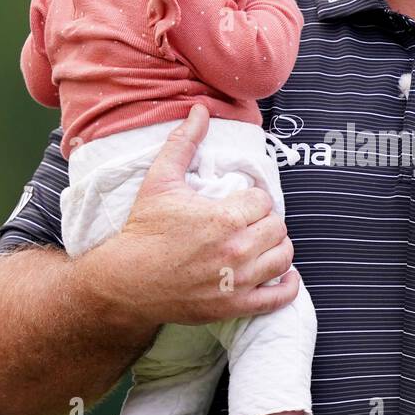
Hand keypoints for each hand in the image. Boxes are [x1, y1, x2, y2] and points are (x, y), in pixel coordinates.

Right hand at [80, 104, 298, 329]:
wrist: (125, 281)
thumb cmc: (143, 230)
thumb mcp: (160, 181)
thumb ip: (184, 143)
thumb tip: (200, 108)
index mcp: (224, 217)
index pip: (264, 199)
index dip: (254, 198)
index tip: (242, 202)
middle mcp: (237, 249)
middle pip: (278, 227)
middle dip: (266, 220)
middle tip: (250, 222)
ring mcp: (238, 281)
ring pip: (284, 257)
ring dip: (278, 248)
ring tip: (262, 243)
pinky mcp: (235, 306)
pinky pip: (279, 297)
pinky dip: (288, 286)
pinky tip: (282, 275)